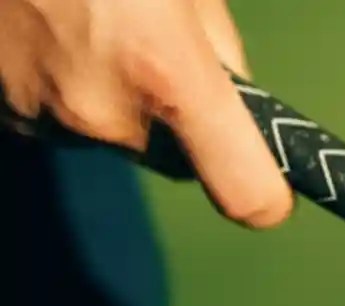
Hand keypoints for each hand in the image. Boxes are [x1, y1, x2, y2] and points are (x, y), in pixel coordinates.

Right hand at [0, 0, 290, 226]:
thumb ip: (219, 47)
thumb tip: (240, 98)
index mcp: (167, 73)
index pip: (246, 191)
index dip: (265, 193)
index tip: (271, 183)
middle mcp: (107, 114)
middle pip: (177, 160)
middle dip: (180, 122)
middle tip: (156, 52)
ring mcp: (47, 119)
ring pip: (117, 138)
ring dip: (119, 103)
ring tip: (92, 27)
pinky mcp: (8, 117)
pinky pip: (64, 121)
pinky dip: (70, 89)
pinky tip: (54, 34)